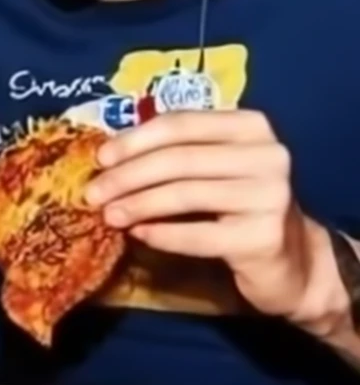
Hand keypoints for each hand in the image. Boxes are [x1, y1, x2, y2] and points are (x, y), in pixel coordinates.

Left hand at [84, 109, 318, 319]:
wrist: (293, 260)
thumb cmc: (238, 204)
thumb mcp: (213, 167)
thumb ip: (174, 152)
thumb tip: (107, 156)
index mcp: (250, 126)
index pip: (180, 124)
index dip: (135, 140)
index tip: (99, 158)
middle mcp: (267, 155)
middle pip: (178, 159)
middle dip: (127, 176)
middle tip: (92, 193)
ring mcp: (270, 197)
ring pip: (185, 194)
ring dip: (137, 204)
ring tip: (108, 215)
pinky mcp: (264, 238)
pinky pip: (198, 234)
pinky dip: (162, 234)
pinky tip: (138, 234)